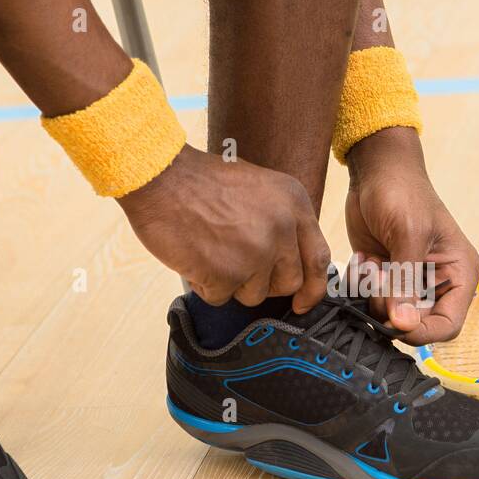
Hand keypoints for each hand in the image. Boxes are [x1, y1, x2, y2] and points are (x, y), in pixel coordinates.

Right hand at [118, 144, 330, 311]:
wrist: (160, 176)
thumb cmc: (201, 182)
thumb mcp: (260, 189)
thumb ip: (281, 223)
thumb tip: (289, 265)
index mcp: (295, 203)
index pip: (318, 258)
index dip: (313, 287)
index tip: (302, 302)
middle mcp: (283, 228)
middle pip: (289, 283)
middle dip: (264, 283)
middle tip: (237, 264)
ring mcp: (257, 252)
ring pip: (255, 294)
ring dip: (231, 283)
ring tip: (211, 250)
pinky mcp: (228, 273)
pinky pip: (220, 297)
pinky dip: (205, 285)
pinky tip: (194, 256)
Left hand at [344, 127, 478, 344]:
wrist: (376, 171)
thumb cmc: (402, 193)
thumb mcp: (408, 235)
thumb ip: (406, 283)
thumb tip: (403, 325)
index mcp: (459, 274)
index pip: (448, 324)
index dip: (421, 331)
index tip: (395, 321)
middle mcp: (437, 283)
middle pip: (415, 324)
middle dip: (390, 307)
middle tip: (377, 276)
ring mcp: (409, 282)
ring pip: (389, 315)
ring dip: (372, 295)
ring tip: (370, 263)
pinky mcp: (385, 278)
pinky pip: (369, 301)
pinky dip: (361, 287)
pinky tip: (363, 260)